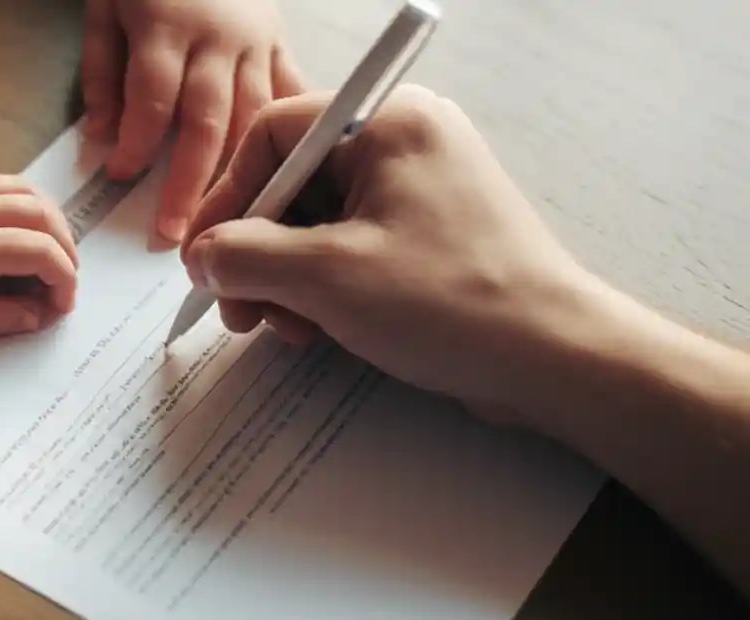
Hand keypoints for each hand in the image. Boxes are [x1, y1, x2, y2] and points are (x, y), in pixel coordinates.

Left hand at [0, 172, 77, 334]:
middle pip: (46, 218)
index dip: (63, 281)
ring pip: (31, 194)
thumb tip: (34, 317)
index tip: (60, 306)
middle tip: (65, 282)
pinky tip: (24, 221)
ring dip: (54, 221)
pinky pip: (6, 181)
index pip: (41, 254)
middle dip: (68, 251)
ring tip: (55, 250)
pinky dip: (29, 200)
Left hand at [81, 0, 305, 243]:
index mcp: (165, 25)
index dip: (135, 143)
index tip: (120, 176)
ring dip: (240, 174)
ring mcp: (255, 40)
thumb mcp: (104, 7)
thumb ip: (102, 71)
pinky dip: (291, 135)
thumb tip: (100, 136)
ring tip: (224, 222)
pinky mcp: (279, 41)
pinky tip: (287, 177)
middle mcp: (217, 37)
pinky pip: (291, 92)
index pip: (152, 97)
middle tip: (175, 233)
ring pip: (255, 118)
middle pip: (207, 120)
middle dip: (190, 182)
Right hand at [180, 87, 603, 416]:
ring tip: (285, 330)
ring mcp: (421, 188)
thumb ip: (245, 257)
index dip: (226, 198)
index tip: (201, 259)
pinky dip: (323, 287)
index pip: (273, 136)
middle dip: (256, 253)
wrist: (555, 359)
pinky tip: (319, 330)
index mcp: (387, 123)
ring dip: (286, 279)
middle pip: (294, 184)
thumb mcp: (325, 278)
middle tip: (238, 310)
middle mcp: (405, 142)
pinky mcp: (429, 233)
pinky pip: (351, 247)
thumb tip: (202, 258)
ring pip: (318, 223)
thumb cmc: (451, 303)